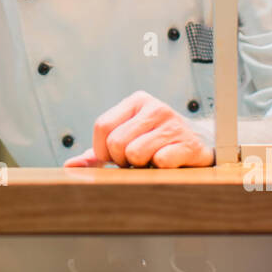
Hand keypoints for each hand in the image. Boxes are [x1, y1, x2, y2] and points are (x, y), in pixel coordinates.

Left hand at [63, 90, 214, 168]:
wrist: (202, 147)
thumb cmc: (157, 144)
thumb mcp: (128, 140)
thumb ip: (97, 154)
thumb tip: (70, 166)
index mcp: (137, 101)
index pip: (102, 126)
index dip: (102, 150)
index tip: (114, 158)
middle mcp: (155, 108)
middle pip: (116, 142)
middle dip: (122, 160)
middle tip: (137, 161)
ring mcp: (174, 124)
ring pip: (136, 153)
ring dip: (141, 166)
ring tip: (153, 161)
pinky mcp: (190, 144)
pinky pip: (161, 161)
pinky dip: (160, 169)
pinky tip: (168, 165)